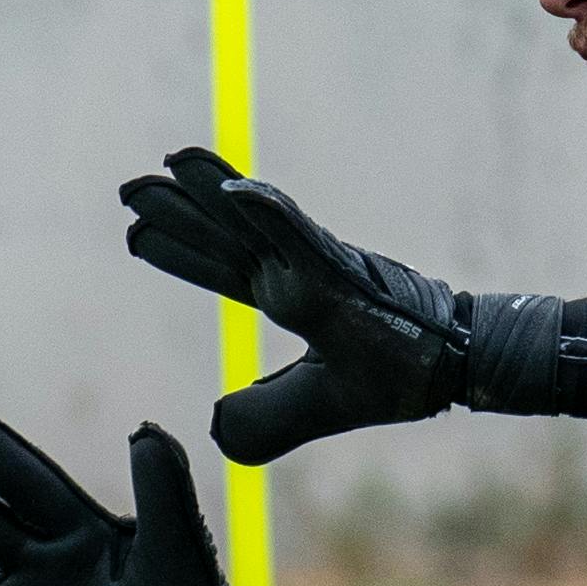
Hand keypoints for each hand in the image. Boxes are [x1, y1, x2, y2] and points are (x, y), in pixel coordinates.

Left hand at [119, 146, 528, 463]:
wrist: (457, 366)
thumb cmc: (396, 377)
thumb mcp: (317, 406)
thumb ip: (267, 418)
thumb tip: (212, 424)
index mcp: (292, 299)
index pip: (222, 268)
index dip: (179, 251)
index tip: (135, 234)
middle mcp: (298, 275)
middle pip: (226, 236)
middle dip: (178, 211)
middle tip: (130, 188)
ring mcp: (320, 268)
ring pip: (254, 223)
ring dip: (211, 191)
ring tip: (170, 161)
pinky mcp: (345, 273)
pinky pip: (300, 237)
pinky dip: (268, 212)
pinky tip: (235, 191)